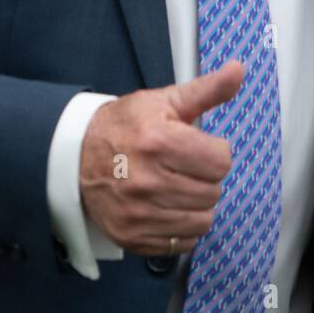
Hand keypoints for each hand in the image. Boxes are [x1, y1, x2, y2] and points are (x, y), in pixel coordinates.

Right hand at [78, 60, 244, 255]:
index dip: (215, 152)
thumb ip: (207, 89)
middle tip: (185, 166)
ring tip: (178, 186)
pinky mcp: (131, 236)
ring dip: (197, 203)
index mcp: (159, 141)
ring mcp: (138, 213)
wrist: (75, 154)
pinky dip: (182, 227)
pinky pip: (183, 243)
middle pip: (213, 191)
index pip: (221, 161)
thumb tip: (238, 70)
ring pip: (203, 220)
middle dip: (205, 177)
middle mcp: (147, 180)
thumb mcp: (165, 100)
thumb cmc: (125, 125)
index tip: (199, 147)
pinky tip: (167, 207)